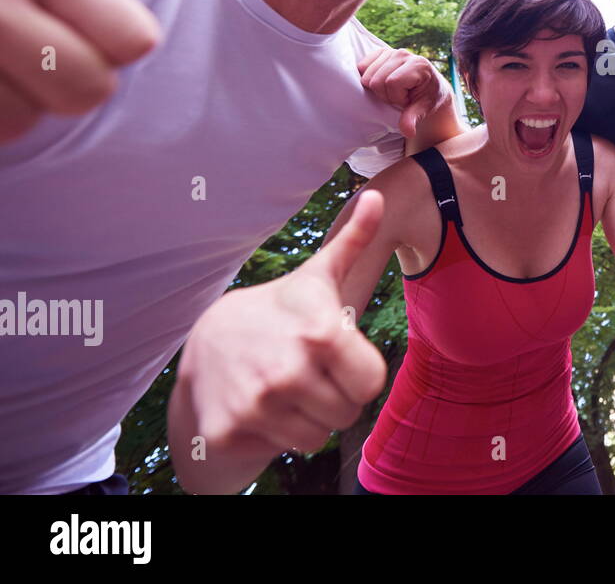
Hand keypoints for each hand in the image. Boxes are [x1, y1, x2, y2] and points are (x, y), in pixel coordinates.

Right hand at [169, 191, 390, 493]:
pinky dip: (279, 435)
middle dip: (334, 397)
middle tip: (309, 373)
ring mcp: (257, 404)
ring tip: (288, 389)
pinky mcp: (231, 431)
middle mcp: (288, 371)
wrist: (205, 345)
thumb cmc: (280, 311)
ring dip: (309, 418)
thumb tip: (379, 196)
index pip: (372, 385)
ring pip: (318, 436)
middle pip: (347, 414)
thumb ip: (353, 241)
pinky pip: (287, 450)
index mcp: (320, 333)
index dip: (358, 374)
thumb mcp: (318, 277)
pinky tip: (265, 407)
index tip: (336, 357)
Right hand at [358, 48, 447, 137]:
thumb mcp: (424, 109)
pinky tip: (382, 82)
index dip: (396, 98)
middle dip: (385, 95)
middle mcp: (404, 54)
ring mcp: (391, 51)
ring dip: (377, 88)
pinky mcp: (381, 52)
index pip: (392, 83)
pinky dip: (368, 78)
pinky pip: (362, 66)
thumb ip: (413, 119)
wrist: (429, 86)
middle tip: (399, 97)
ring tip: (392, 90)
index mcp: (418, 65)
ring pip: (366, 74)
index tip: (407, 101)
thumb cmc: (427, 97)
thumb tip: (407, 132)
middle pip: (376, 80)